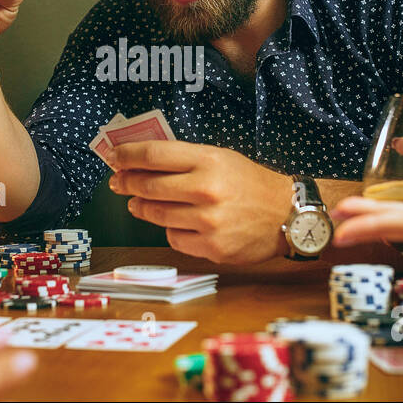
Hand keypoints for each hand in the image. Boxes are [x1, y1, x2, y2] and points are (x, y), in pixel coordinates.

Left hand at [108, 141, 288, 263]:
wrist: (287, 214)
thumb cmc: (250, 183)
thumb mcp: (220, 158)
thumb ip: (184, 160)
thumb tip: (140, 162)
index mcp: (209, 161)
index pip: (153, 155)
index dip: (127, 156)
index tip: (114, 157)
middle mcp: (207, 190)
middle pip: (148, 186)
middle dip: (126, 183)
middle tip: (118, 182)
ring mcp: (209, 222)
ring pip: (156, 214)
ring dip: (140, 207)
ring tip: (136, 202)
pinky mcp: (212, 247)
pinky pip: (174, 238)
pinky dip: (170, 229)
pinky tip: (176, 222)